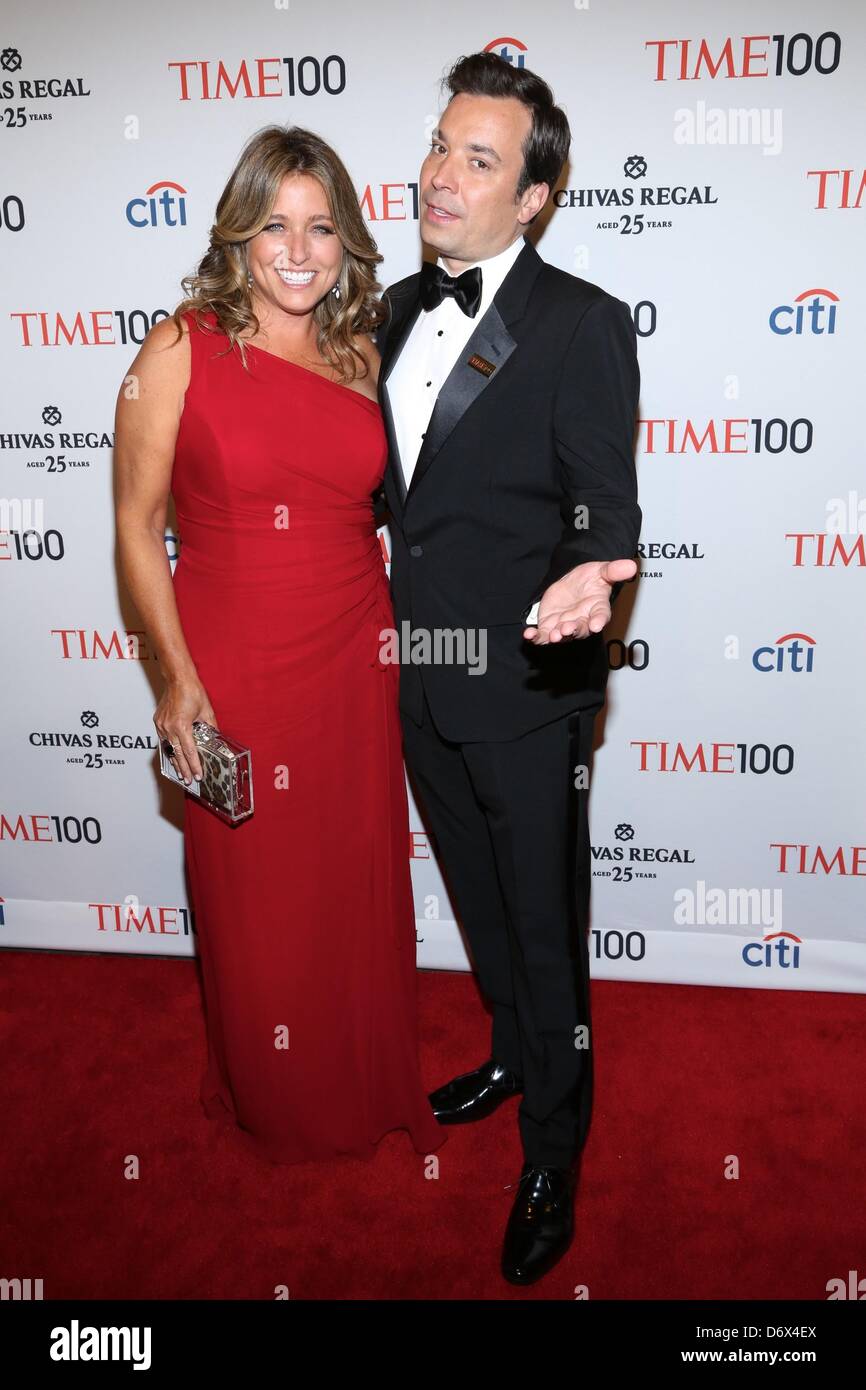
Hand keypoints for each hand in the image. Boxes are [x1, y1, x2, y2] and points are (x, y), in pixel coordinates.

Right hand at [154, 676, 217, 784]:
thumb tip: (215, 740)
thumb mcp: (207, 712)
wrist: (178, 679)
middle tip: (189, 781)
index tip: (198, 775)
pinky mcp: (158, 722)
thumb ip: (211, 728)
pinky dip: (169, 750)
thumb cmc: (192, 692)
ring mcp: (161, 725)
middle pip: (177, 754)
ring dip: (175, 762)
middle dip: (184, 769)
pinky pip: (164, 740)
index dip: (194, 765)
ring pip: (169, 749)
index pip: (189, 752)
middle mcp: (169, 727)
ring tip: (181, 774)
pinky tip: (173, 757)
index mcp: (181, 726)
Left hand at [522, 558, 636, 644]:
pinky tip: (528, 635)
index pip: (601, 616)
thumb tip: (632, 566)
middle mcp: (583, 621)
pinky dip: (536, 637)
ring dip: (556, 637)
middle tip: (567, 629)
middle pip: (580, 629)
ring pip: (562, 635)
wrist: (571, 583)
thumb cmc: (590, 579)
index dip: (599, 621)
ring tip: (552, 635)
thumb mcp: (601, 571)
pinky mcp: (549, 627)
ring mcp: (565, 625)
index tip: (597, 625)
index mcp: (598, 608)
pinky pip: (542, 635)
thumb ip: (614, 570)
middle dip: (574, 630)